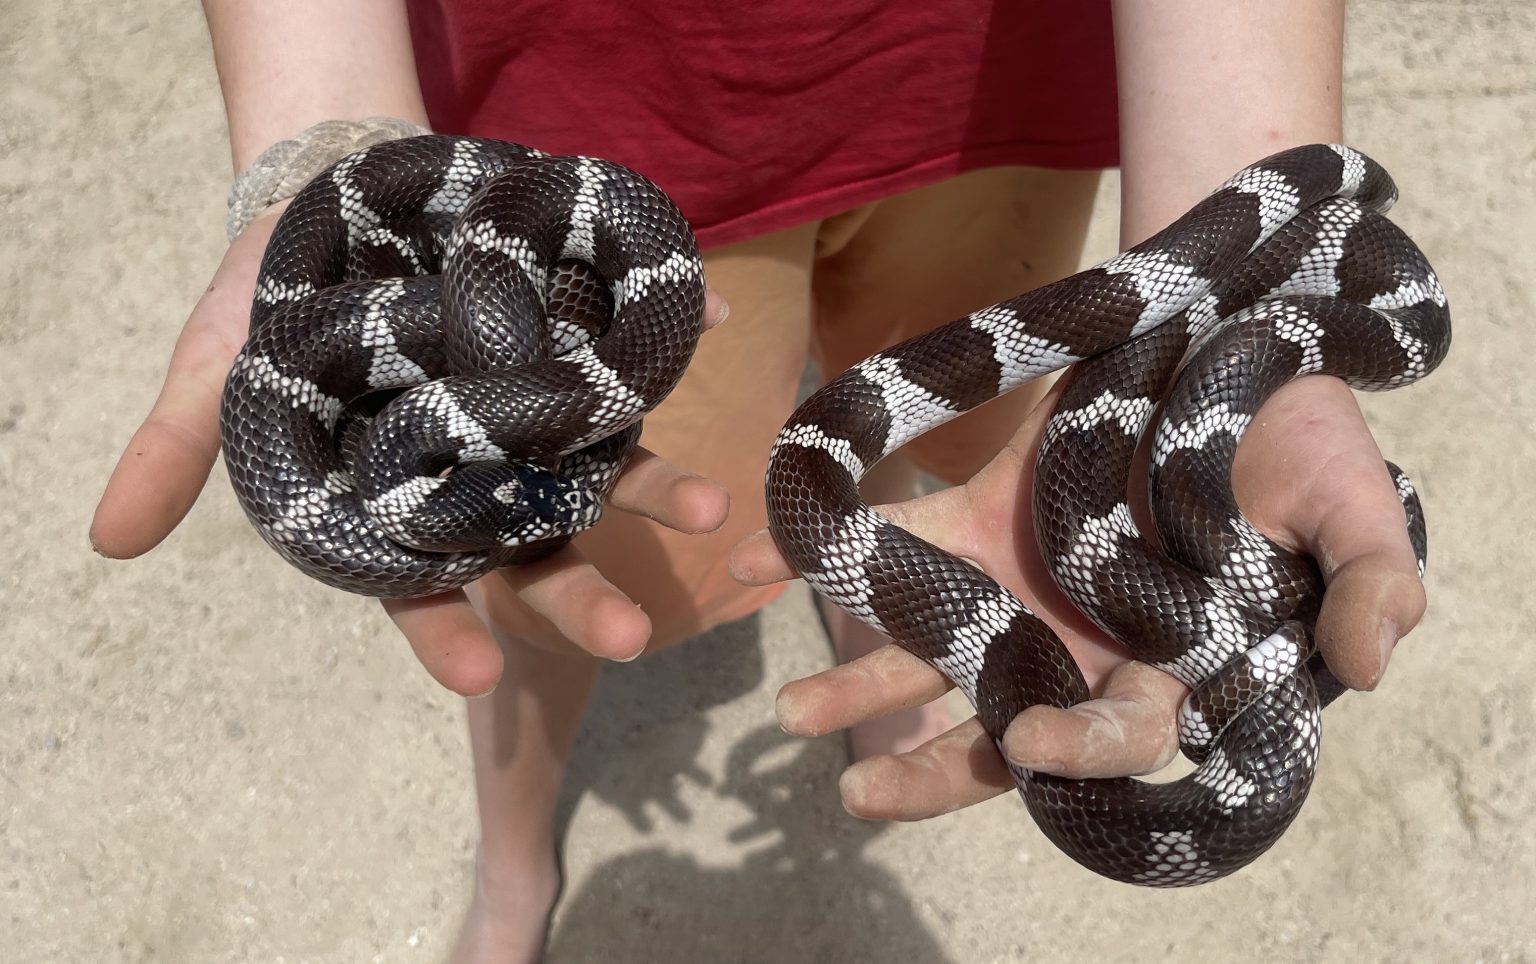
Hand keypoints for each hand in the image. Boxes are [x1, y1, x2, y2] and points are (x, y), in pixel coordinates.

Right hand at [90, 210, 731, 695]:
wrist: (337, 195)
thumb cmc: (275, 302)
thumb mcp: (220, 372)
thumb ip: (179, 451)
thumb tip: (107, 541)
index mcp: (404, 500)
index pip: (423, 588)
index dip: (443, 632)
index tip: (473, 675)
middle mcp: (483, 472)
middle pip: (534, 550)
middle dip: (581, 594)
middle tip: (631, 635)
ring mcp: (539, 415)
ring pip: (603, 470)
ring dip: (657, 490)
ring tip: (711, 510)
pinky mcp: (575, 347)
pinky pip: (628, 352)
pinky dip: (668, 337)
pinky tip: (711, 325)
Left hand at [729, 374, 1424, 819]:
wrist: (1228, 341)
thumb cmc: (1301, 437)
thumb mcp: (1356, 504)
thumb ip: (1371, 580)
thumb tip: (1375, 665)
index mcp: (1170, 661)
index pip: (1124, 732)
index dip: (1080, 746)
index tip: (1021, 739)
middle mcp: (1081, 643)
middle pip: (1004, 725)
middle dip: (935, 767)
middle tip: (857, 793)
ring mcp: (1020, 588)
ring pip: (935, 658)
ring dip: (862, 683)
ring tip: (793, 715)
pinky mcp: (974, 523)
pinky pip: (893, 548)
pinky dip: (828, 561)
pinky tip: (753, 570)